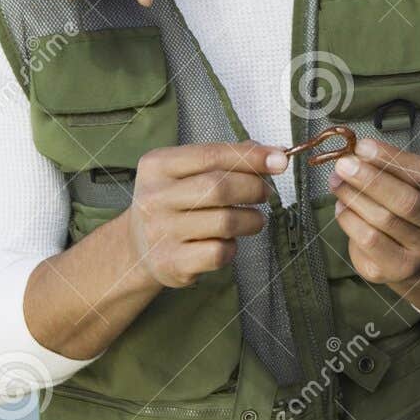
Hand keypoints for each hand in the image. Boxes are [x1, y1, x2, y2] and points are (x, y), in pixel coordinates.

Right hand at [127, 141, 288, 289]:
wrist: (138, 246)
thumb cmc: (175, 202)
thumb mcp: (188, 172)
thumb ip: (227, 158)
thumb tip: (274, 155)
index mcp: (157, 166)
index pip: (211, 155)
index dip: (251, 157)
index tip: (280, 160)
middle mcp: (154, 198)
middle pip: (219, 187)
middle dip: (254, 188)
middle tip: (265, 193)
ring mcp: (160, 233)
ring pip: (225, 221)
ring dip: (251, 220)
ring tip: (253, 219)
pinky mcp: (172, 264)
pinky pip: (219, 252)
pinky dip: (233, 247)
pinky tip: (228, 242)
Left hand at [330, 138, 419, 316]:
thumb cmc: (415, 209)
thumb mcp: (415, 184)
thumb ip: (393, 169)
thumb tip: (357, 154)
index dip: (390, 159)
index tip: (362, 147)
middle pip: (406, 201)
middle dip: (370, 180)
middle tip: (344, 164)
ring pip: (384, 221)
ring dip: (354, 197)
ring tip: (337, 182)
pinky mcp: (400, 269)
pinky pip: (369, 241)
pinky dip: (350, 220)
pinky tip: (341, 207)